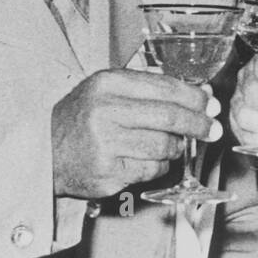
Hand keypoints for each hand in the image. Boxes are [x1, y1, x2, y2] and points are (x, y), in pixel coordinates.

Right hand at [51, 69, 221, 198]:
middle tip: (213, 130)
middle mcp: (105, 112)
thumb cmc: (84, 118)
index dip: (195, 98)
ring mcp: (105, 145)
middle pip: (170, 118)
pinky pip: (152, 169)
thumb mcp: (108, 90)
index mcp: (108, 84)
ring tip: (173, 144)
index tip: (211, 105)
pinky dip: (160, 165)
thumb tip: (201, 94)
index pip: (165, 88)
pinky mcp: (108, 173)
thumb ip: (150, 87)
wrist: (44, 152)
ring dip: (176, 147)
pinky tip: (151, 159)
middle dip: (198, 124)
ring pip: (164, 146)